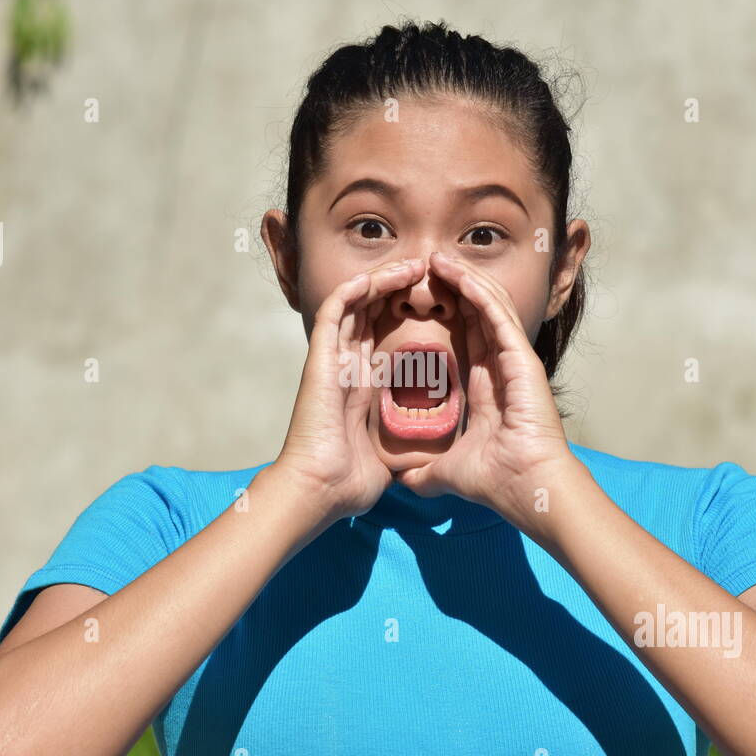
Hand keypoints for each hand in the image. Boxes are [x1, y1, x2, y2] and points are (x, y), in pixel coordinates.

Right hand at [274, 257, 427, 522]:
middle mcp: (345, 366)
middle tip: (428, 270)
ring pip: (354, 303)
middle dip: (397, 287)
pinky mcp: (320, 358)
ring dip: (382, 280)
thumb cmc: (349, 482)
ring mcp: (331, 360)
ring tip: (412, 265)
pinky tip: (378, 276)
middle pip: (369, 311)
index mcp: (360, 384)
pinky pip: (334, 311)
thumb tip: (423, 463)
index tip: (435, 299)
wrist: (320, 490)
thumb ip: (400, 446)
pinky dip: (354, 290)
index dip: (403, 312)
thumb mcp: (387, 455)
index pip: (381, 334)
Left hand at [392, 252, 576, 524]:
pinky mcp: (521, 357)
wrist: (523, 487)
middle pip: (476, 314)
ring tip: (436, 259)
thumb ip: (425, 470)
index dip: (448, 315)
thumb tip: (403, 480)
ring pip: (488, 306)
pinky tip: (455, 273)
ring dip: (463, 280)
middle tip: (426, 266)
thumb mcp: (446, 471)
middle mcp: (502, 368)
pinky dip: (476, 290)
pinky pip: (496, 314)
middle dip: (453, 288)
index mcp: (488, 387)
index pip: (466, 338)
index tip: (422, 298)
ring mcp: (514, 359)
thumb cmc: (494, 481)